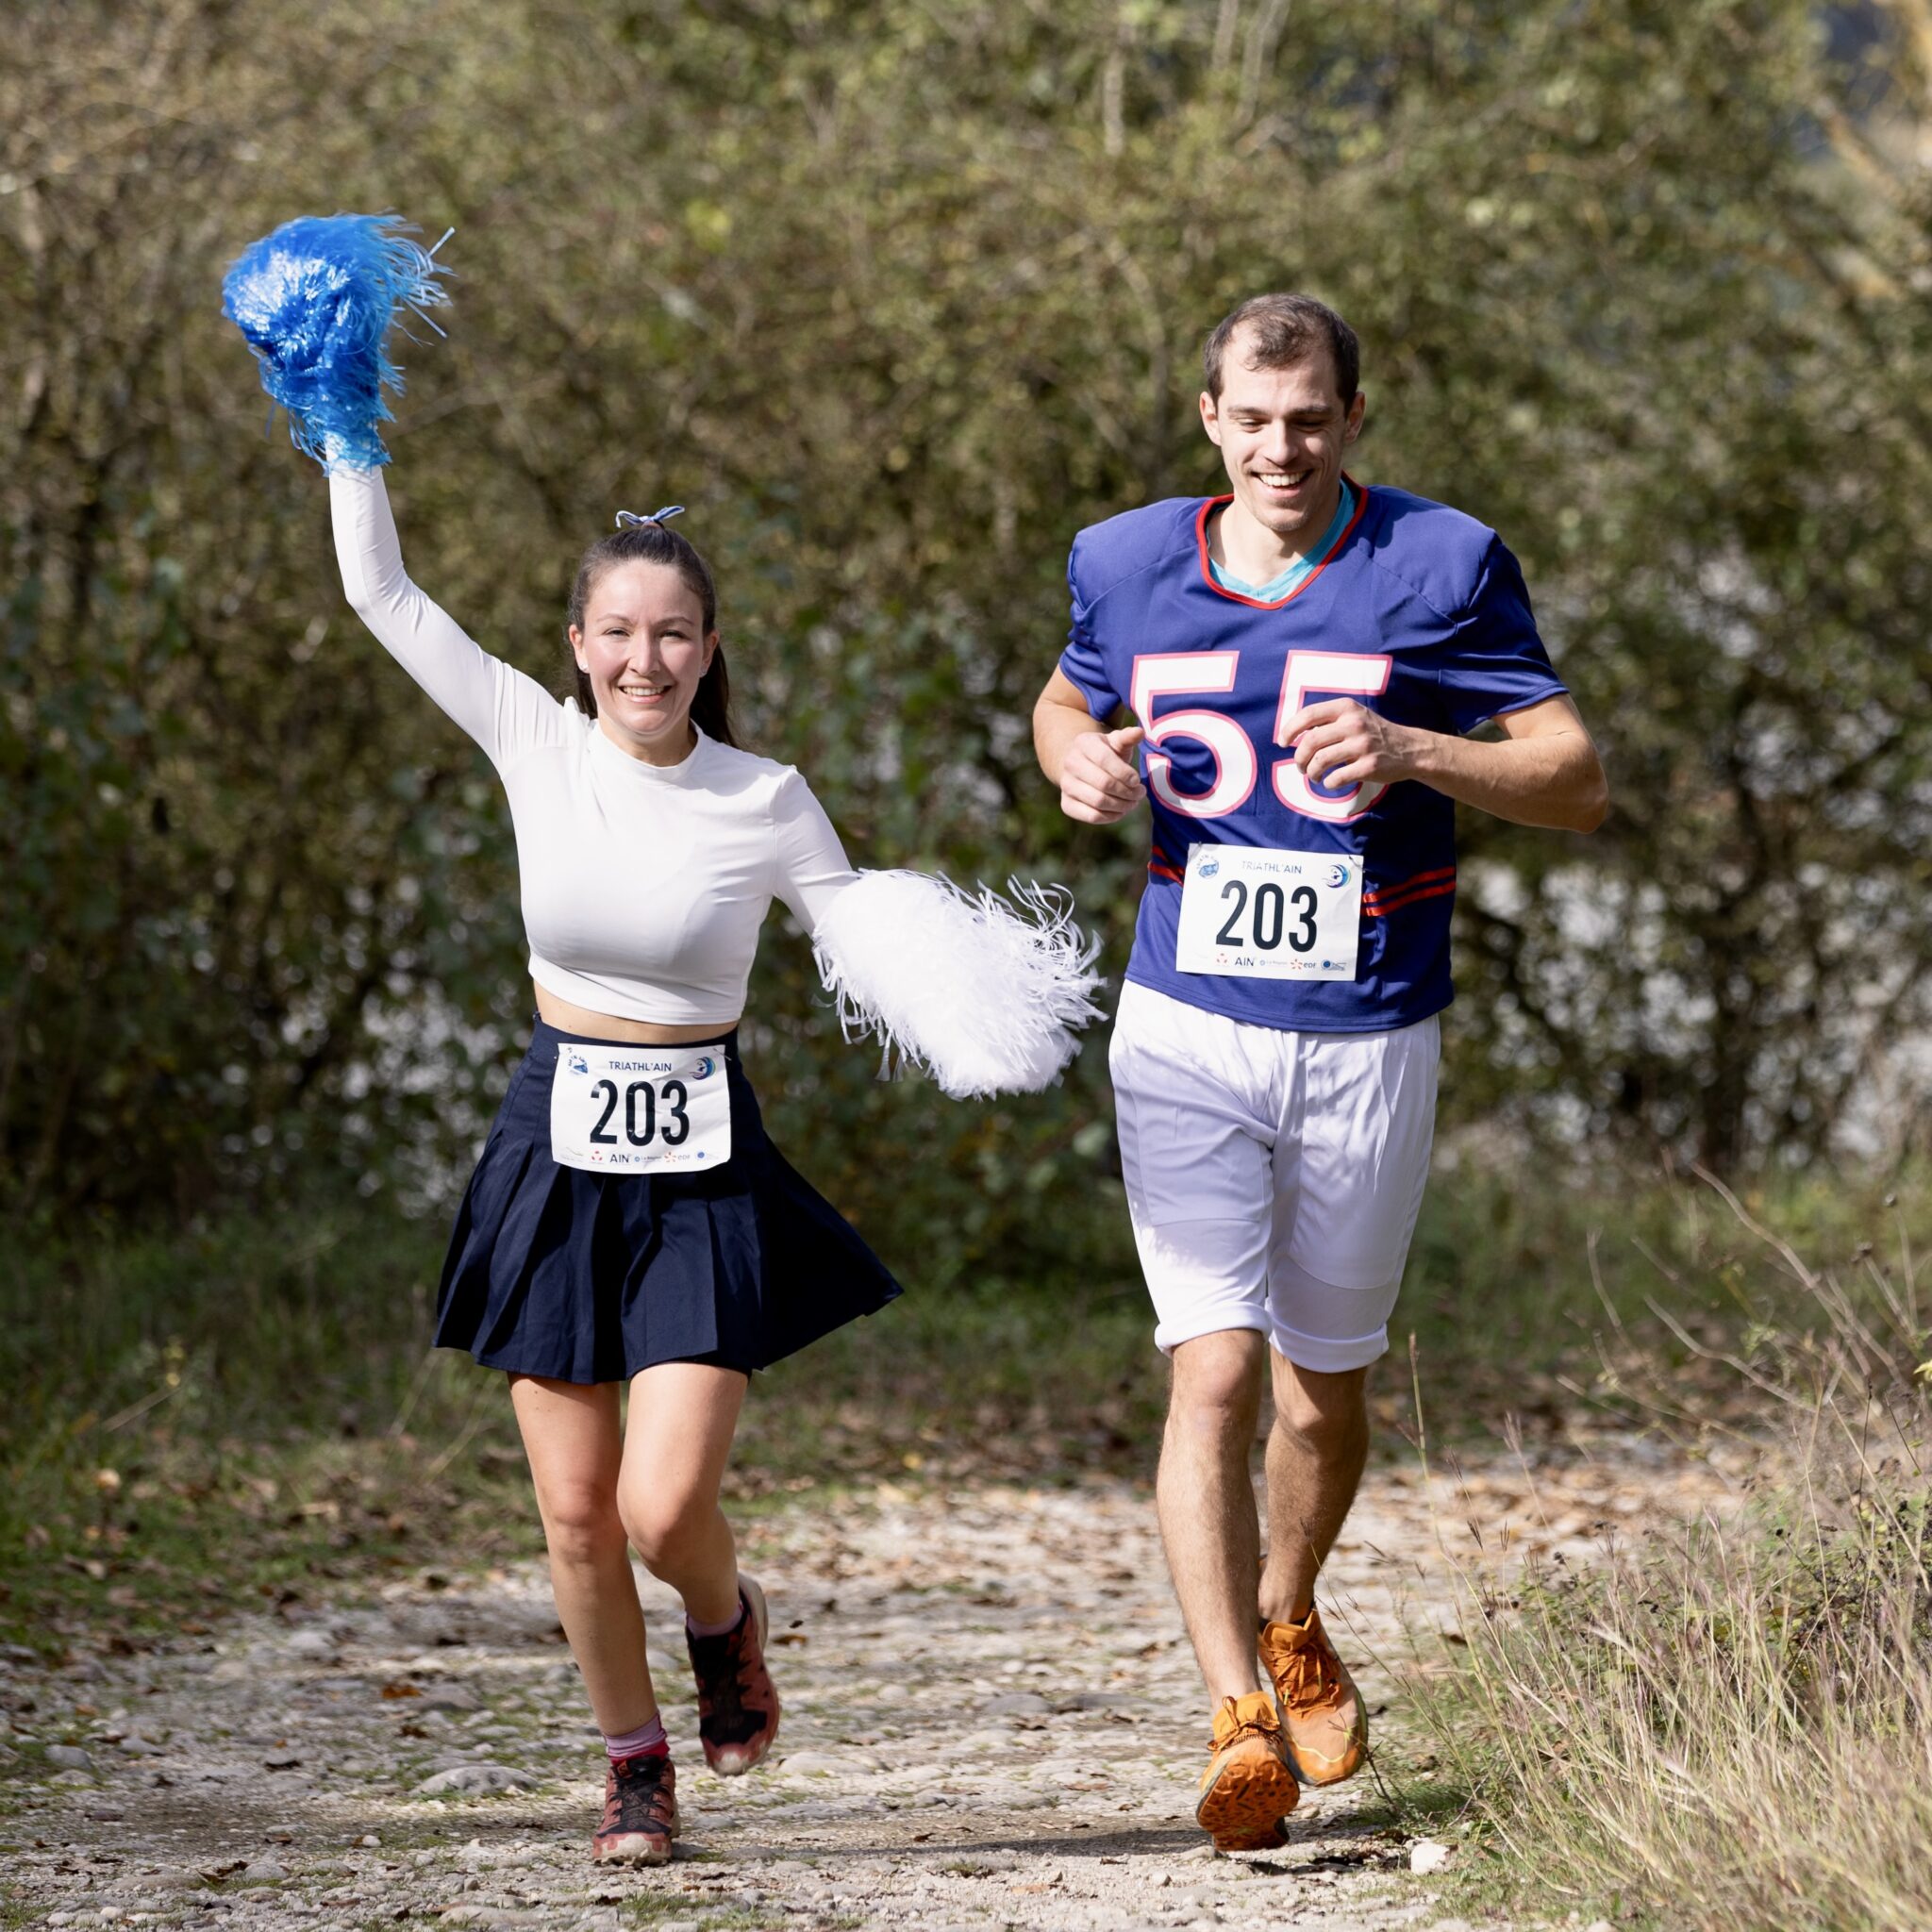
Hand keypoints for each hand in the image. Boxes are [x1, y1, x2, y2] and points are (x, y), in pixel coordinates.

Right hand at [1059, 725, 1146, 824]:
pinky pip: (1091, 816)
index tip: (1137, 781)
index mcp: (1083, 743)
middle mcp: (1070, 763)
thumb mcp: (1115, 741)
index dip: (1124, 773)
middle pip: (1103, 783)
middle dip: (1127, 791)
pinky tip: (1120, 811)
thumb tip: (1139, 732)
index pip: (1104, 760)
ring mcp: (1065, 785)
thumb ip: (1127, 737)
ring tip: (1132, 802)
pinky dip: (1110, 817)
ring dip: (1122, 805)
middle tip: (1139, 794)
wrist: (1080, 766)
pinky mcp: (1066, 804)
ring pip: (1099, 801)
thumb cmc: (1105, 753)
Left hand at [1276, 699, 1423, 792]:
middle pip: (1310, 741)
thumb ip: (1327, 721)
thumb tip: (1292, 735)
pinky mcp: (1369, 766)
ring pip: (1320, 761)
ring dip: (1311, 772)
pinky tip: (1330, 782)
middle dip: (1299, 758)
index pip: (1308, 714)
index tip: (1282, 742)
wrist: (1409, 749)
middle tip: (1300, 766)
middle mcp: (1353, 724)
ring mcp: (1362, 745)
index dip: (1289, 729)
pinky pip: (1336, 778)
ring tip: (1313, 775)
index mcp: (1346, 708)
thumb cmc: (1373, 733)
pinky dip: (1328, 783)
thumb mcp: (1353, 716)